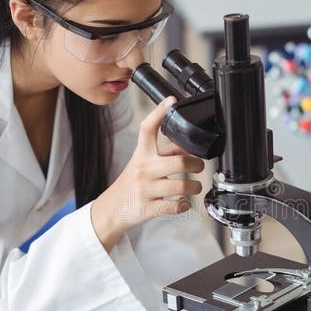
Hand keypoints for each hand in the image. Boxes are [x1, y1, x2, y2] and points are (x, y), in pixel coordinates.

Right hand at [91, 96, 204, 251]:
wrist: (111, 209)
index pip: (147, 129)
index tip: (171, 101)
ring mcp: (145, 189)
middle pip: (179, 161)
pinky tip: (182, 203)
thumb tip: (189, 146)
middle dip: (196, 164)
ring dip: (195, 187)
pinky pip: (174, 206)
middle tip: (198, 166)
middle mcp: (143, 169)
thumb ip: (165, 153)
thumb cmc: (131, 183)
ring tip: (194, 187)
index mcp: (142, 154)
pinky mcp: (148, 208)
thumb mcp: (143, 163)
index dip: (159, 113)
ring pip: (181, 186)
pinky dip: (184, 205)